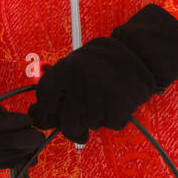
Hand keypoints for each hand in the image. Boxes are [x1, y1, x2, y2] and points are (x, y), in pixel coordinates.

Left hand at [27, 4, 177, 144]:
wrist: (139, 53)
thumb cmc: (106, 59)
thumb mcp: (77, 61)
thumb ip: (60, 84)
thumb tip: (38, 113)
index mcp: (66, 69)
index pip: (44, 98)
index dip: (43, 112)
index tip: (46, 116)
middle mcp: (80, 84)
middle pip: (66, 122)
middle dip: (71, 125)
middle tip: (78, 120)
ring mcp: (98, 99)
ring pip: (89, 124)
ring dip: (95, 118)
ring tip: (105, 97)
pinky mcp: (117, 110)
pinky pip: (109, 124)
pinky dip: (113, 117)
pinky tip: (117, 100)